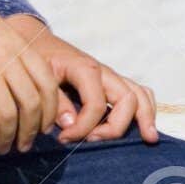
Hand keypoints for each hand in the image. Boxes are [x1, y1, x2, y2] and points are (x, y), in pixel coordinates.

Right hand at [0, 0, 61, 152]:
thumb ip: (16, 54)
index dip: (49, 112)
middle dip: (30, 131)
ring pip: (8, 114)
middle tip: (24, 146)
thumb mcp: (0, 31)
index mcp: (21, 47)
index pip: (48, 86)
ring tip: (4, 148)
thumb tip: (26, 86)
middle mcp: (8, 59)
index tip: (43, 128)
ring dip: (8, 137)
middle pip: (31, 104)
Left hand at [11, 18, 158, 144]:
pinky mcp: (112, 82)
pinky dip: (146, 108)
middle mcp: (104, 71)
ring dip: (145, 117)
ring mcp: (111, 76)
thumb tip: (70, 125)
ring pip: (139, 94)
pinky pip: (139, 92)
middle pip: (127, 100)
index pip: (96, 105)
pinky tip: (145, 126)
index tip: (63, 138)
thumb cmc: (37, 59)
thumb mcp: (39, 79)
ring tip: (148, 139)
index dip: (83, 128)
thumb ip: (55, 102)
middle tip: (92, 141)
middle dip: (114, 127)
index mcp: (85, 69)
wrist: (36, 42)